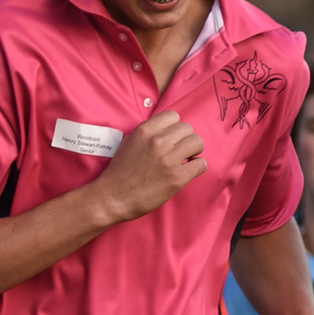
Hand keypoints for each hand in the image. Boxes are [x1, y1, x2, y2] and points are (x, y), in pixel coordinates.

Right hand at [89, 110, 205, 222]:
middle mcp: (157, 142)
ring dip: (194, 151)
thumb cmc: (119, 172)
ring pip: (197, 142)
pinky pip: (201, 164)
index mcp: (145, 131)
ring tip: (186, 160)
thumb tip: (167, 130)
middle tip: (180, 152)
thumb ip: (148, 133)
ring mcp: (168, 160)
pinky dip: (197, 167)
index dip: (175, 128)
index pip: (174, 116)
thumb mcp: (129, 142)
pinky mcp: (176, 178)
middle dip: (186, 140)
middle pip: (188, 129)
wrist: (112, 198)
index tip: (172, 139)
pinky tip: (188, 172)